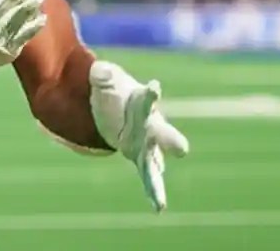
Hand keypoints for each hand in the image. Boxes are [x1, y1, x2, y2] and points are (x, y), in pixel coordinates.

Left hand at [89, 61, 189, 211]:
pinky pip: (148, 176)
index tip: (155, 87)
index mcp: (142, 102)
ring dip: (158, 178)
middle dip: (171, 140)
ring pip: (156, 162)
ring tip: (162, 199)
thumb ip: (102, 76)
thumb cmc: (114, 90)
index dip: (151, 93)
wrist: (115, 105)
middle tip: (182, 148)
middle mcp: (151, 125)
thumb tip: (98, 71)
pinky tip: (158, 208)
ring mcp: (148, 143)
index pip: (148, 97)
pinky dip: (153, 191)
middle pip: (164, 133)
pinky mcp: (140, 156)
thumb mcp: (103, 80)